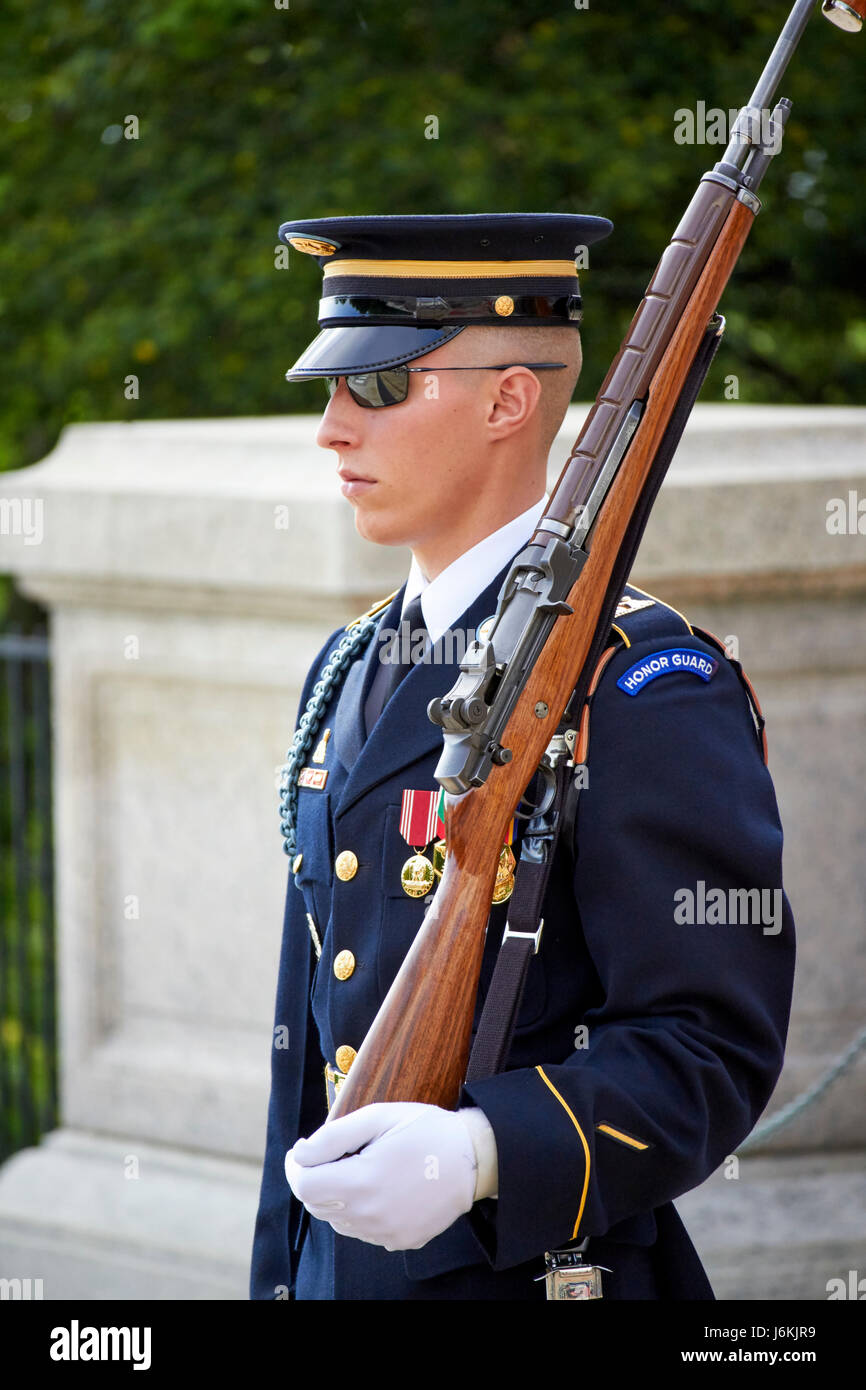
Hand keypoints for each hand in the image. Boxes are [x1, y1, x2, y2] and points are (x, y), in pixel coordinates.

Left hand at [284, 1102, 482, 1250]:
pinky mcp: (400, 1241)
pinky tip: (381, 1187)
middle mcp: (371, 1215)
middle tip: (336, 1153)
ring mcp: (386, 1233)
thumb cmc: (425, 1130)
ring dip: (337, 1196)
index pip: (304, 1186)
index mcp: (362, 1182)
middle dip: (316, 1179)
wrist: (474, 1158)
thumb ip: (332, 1137)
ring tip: (362, 1168)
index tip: (303, 1151)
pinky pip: (363, 1230)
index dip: (297, 1167)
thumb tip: (301, 1154)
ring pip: (338, 1220)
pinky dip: (360, 1211)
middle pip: (317, 1205)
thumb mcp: (378, 1116)